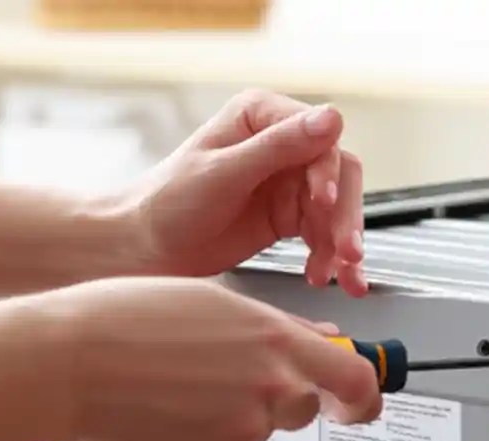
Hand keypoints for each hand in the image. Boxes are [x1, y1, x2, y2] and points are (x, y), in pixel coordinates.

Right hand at [1, 276, 381, 440]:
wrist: (65, 363)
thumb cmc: (125, 319)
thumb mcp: (217, 300)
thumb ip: (280, 329)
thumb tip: (322, 342)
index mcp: (275, 343)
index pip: (357, 382)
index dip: (368, 395)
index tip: (367, 397)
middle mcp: (266, 391)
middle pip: (304, 405)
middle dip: (283, 392)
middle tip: (232, 371)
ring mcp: (237, 433)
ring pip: (258, 427)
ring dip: (237, 408)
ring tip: (183, 379)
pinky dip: (204, 430)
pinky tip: (167, 403)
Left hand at [120, 90, 367, 296]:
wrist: (142, 249)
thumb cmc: (168, 202)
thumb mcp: (224, 172)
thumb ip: (279, 147)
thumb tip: (333, 118)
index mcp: (262, 117)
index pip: (319, 139)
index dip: (329, 173)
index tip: (325, 203)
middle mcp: (281, 144)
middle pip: (338, 176)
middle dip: (344, 217)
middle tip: (346, 252)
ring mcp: (287, 181)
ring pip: (337, 209)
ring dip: (343, 243)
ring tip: (342, 275)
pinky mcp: (288, 216)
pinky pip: (323, 233)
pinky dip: (330, 257)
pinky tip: (326, 276)